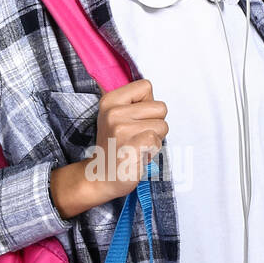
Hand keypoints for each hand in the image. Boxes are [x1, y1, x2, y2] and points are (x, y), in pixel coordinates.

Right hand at [90, 78, 167, 196]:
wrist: (100, 176)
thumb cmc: (115, 146)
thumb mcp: (116, 116)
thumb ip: (134, 103)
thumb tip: (153, 96)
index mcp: (110, 100)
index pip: (146, 86)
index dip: (148, 104)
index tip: (135, 119)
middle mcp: (113, 112)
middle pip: (160, 107)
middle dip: (155, 123)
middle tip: (137, 136)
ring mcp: (121, 130)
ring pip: (163, 125)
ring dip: (155, 139)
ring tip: (137, 146)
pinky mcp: (130, 147)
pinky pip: (157, 139)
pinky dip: (154, 149)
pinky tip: (140, 154)